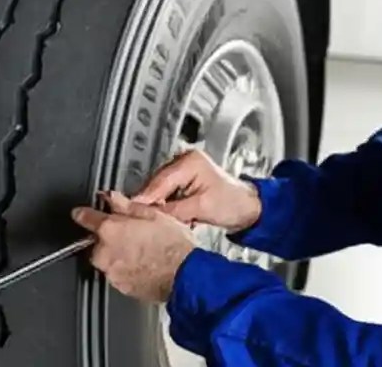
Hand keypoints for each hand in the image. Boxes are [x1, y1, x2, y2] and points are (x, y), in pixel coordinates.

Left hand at [71, 191, 196, 302]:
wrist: (185, 277)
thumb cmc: (173, 245)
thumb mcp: (153, 214)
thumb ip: (126, 205)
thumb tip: (112, 197)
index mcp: (110, 229)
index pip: (85, 217)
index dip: (83, 213)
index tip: (80, 213)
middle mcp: (105, 253)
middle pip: (97, 242)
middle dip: (110, 239)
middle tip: (132, 235)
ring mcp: (112, 272)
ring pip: (108, 260)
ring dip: (118, 255)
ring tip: (143, 252)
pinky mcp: (121, 288)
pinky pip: (118, 275)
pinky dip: (126, 270)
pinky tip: (145, 266)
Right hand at [133, 150, 262, 231]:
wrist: (249, 208)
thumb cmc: (233, 203)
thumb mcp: (201, 208)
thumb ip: (173, 210)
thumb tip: (149, 215)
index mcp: (189, 161)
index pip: (159, 182)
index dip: (145, 200)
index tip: (132, 213)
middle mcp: (183, 160)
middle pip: (156, 185)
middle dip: (152, 204)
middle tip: (145, 222)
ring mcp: (183, 170)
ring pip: (159, 190)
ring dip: (159, 207)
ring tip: (161, 222)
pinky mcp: (184, 180)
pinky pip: (167, 193)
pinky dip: (167, 206)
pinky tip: (171, 217)